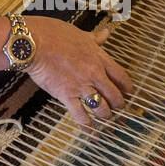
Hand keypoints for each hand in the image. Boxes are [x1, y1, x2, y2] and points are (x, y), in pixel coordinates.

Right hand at [20, 17, 134, 128]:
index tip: (129, 93)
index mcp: (98, 57)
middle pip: (115, 95)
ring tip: (107, 120)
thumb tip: (106, 34)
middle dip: (119, 105)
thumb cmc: (54, 34)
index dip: (127, 88)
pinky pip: (81, 115)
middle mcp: (94, 73)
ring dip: (106, 116)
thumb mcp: (80, 33)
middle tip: (120, 111)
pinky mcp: (67, 95)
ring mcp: (81, 86)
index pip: (121, 76)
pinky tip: (91, 132)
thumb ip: (95, 38)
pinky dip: (87, 126)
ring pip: (102, 107)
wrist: (35, 43)